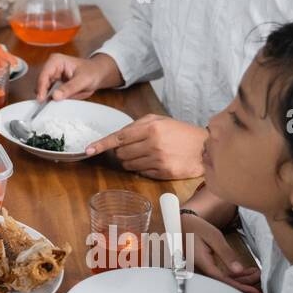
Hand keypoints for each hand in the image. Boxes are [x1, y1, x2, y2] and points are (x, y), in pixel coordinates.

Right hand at [35, 52, 121, 101]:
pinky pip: (49, 93)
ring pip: (43, 89)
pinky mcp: (54, 84)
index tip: (41, 100)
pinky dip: (50, 99)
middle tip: (44, 106)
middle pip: (41, 82)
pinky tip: (53, 104)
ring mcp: (52, 76)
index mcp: (56, 61)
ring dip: (46, 97)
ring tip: (49, 106)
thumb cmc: (92, 72)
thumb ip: (69, 88)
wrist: (98, 74)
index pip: (44, 75)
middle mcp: (51, 67)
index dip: (41, 88)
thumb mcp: (83, 81)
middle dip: (42, 94)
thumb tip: (55, 96)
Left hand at [85, 114, 206, 179]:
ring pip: (129, 165)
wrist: (204, 147)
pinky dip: (142, 168)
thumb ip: (136, 126)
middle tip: (134, 147)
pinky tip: (154, 162)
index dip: (101, 144)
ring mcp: (158, 160)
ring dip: (131, 161)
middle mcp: (153, 144)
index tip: (88, 150)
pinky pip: (141, 173)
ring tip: (146, 154)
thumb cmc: (179, 132)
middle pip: (121, 153)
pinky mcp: (163, 173)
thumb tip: (117, 137)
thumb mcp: (159, 120)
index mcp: (150, 128)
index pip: (118, 137)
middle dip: (122, 151)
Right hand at [179, 212, 262, 292]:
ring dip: (240, 279)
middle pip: (225, 283)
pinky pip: (219, 274)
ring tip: (255, 275)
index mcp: (203, 264)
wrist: (179, 224)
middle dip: (244, 285)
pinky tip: (244, 272)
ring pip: (223, 279)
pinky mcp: (204, 266)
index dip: (240, 288)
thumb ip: (226, 254)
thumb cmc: (195, 227)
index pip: (224, 281)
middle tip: (260, 287)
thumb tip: (238, 270)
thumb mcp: (213, 237)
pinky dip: (233, 274)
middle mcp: (201, 270)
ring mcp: (202, 269)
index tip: (254, 292)